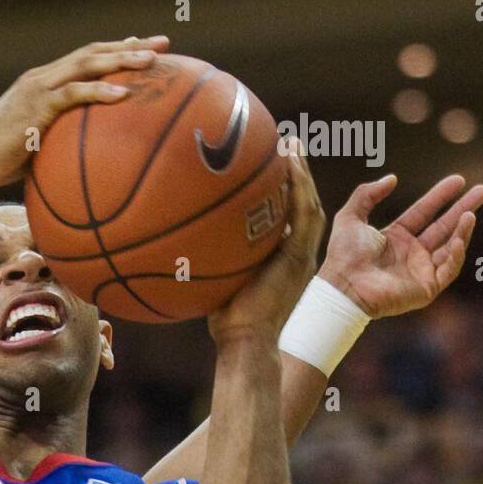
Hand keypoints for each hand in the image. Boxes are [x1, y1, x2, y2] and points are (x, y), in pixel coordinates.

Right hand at [0, 35, 170, 189]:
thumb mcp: (35, 147)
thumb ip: (59, 144)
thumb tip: (87, 164)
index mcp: (42, 83)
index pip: (84, 59)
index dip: (114, 50)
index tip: (144, 46)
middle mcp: (41, 78)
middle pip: (92, 52)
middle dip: (129, 46)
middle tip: (163, 44)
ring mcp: (37, 89)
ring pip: (86, 64)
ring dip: (121, 59)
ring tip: (151, 60)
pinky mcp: (34, 106)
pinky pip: (72, 94)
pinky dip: (99, 92)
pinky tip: (124, 95)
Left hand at [208, 147, 323, 345]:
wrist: (245, 340)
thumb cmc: (225, 318)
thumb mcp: (217, 277)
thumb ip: (210, 254)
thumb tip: (175, 234)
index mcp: (280, 257)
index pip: (286, 214)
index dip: (283, 188)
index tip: (271, 163)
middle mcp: (294, 252)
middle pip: (300, 202)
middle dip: (296, 172)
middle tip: (287, 144)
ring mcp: (300, 254)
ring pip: (307, 203)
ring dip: (302, 173)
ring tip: (292, 145)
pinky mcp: (299, 257)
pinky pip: (305, 215)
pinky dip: (300, 188)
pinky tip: (292, 165)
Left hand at [317, 173, 482, 317]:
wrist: (345, 286)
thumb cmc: (344, 255)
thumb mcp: (350, 216)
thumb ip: (367, 194)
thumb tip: (392, 178)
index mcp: (395, 237)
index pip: (424, 212)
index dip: (440, 196)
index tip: (457, 181)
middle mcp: (410, 253)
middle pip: (443, 226)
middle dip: (463, 208)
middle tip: (482, 190)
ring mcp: (420, 270)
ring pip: (450, 247)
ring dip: (462, 230)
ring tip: (471, 214)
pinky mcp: (426, 288)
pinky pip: (448, 269)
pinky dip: (456, 254)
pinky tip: (458, 238)